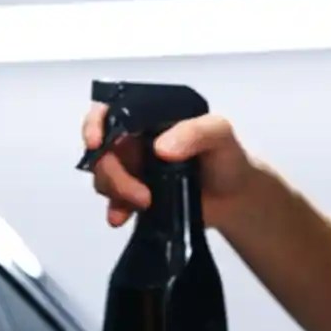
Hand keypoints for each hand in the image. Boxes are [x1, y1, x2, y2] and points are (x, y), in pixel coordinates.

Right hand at [83, 104, 256, 229]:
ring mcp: (131, 169)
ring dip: (117, 194)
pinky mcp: (132, 195)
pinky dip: (115, 210)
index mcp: (149, 119)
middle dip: (114, 175)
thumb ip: (197, 132)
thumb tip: (161, 148)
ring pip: (103, 177)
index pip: (110, 112)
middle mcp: (135, 142)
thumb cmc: (227, 158)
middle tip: (141, 194)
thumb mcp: (220, 134)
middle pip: (102, 152)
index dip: (95, 124)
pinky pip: (112, 201)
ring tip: (145, 204)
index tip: (96, 143)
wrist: (236, 199)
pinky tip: (122, 218)